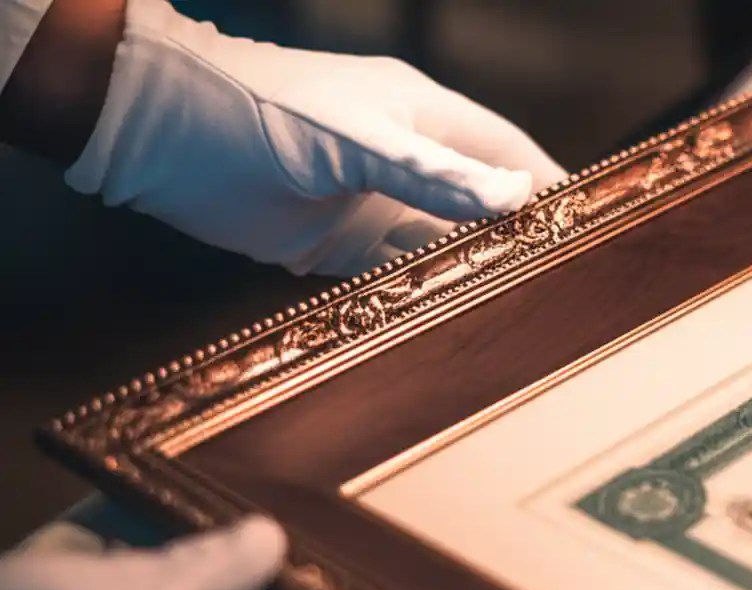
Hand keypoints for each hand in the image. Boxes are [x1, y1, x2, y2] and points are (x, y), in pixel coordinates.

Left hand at [63, 0, 566, 275]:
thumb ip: (433, 172)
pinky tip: (452, 317)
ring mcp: (373, 204)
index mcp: (421, 118)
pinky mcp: (338, 246)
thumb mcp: (356, 136)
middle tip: (560, 279)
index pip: (504, 154)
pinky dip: (422, 295)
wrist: (163, 136)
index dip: (546, 186)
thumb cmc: (259, 109)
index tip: (586, 222)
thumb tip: (515, 198)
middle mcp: (405, 163)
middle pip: (479, 205)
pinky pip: (395, 275)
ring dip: (472, 272)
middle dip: (517, 237)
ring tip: (518, 308)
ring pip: (441, 245)